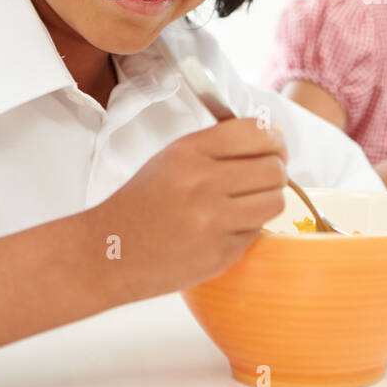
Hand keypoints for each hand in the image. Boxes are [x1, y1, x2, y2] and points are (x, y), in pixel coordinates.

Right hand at [82, 118, 287, 304]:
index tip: (274, 146)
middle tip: (265, 176)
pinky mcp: (219, 254)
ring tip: (250, 201)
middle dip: (276, 170)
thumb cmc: (143, 202)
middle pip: (274, 169)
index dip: (275, 139)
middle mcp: (203, 184)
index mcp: (189, 152)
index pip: (257, 132)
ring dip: (268, 200)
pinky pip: (257, 232)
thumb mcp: (173, 157)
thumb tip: (272, 136)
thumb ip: (219, 145)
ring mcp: (212, 222)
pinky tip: (226, 226)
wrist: (110, 251)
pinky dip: (249, 228)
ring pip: (275, 201)